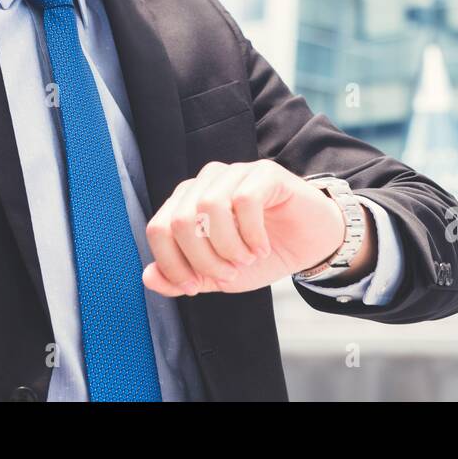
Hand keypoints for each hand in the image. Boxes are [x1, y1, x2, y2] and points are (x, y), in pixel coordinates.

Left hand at [141, 160, 352, 296]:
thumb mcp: (217, 276)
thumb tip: (148, 277)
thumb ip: (182, 279)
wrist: (309, 245)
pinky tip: (261, 247)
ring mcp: (234, 172)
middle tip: (229, 273)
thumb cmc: (260, 255)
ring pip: (209, 207)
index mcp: (187, 203)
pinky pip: (244, 200)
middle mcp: (205, 182)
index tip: (195, 287)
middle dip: (203, 259)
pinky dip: (251, 233)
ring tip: (247, 259)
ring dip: (228, 246)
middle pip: (180, 220)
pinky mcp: (264, 172)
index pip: (158, 229)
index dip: (172, 264)